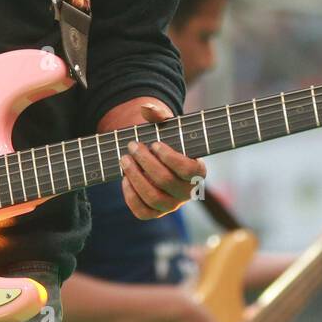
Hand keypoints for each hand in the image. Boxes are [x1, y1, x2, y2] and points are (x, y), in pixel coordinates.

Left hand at [99, 98, 205, 219]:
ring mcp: (171, 205)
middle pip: (166, 181)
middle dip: (146, 161)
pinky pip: (142, 212)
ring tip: (124, 159)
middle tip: (133, 145)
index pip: (189, 170)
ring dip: (135, 177)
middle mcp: (187, 192)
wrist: (155, 157)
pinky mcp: (155, 213)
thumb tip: (147, 109)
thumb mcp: (164, 125)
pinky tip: (124, 179)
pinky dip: (130, 196)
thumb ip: (158, 115)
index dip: (170, 157)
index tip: (155, 144)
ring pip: (153, 198)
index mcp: (198, 172)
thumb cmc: (164, 139)